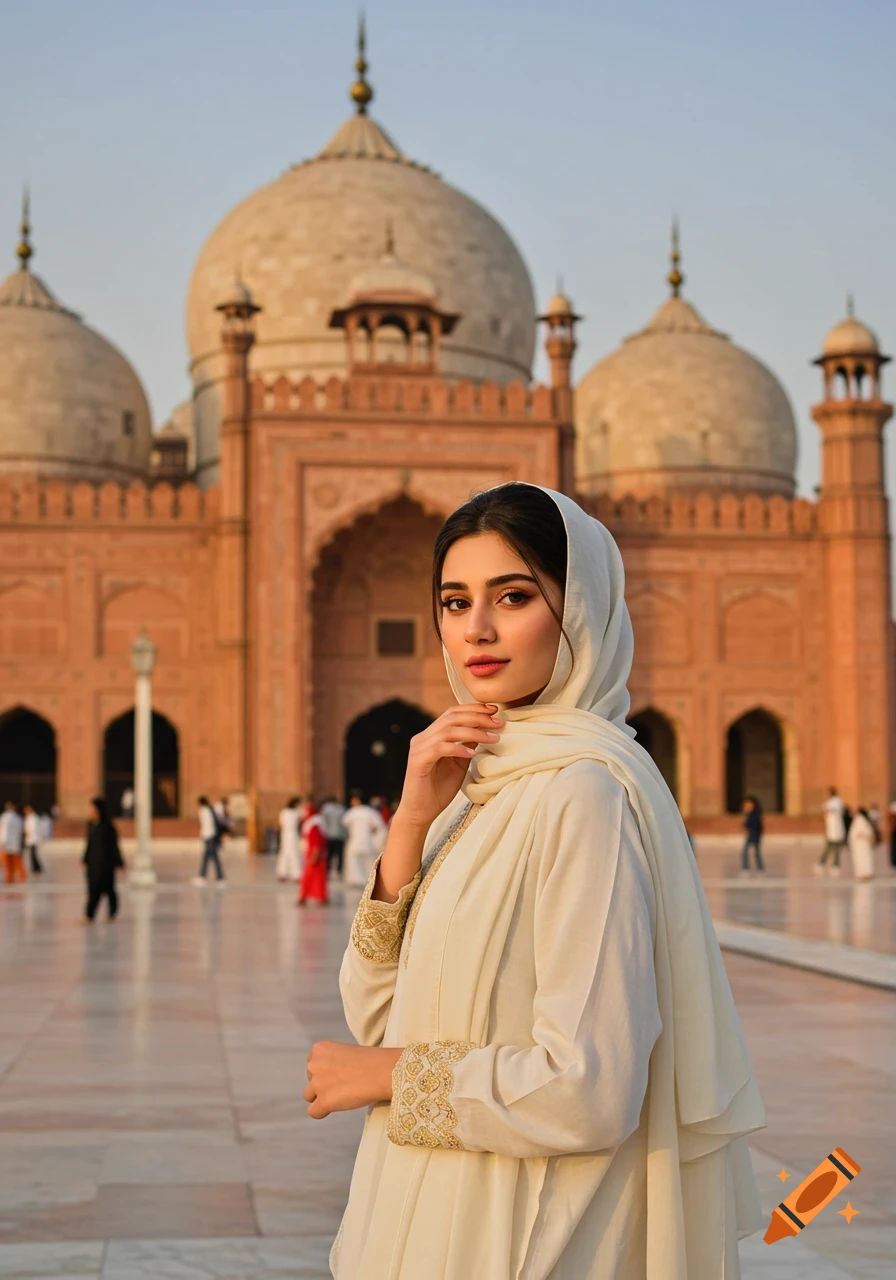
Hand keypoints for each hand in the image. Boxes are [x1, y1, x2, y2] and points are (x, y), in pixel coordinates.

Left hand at [303, 1042, 402, 1118]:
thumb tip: (330, 1076)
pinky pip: (314, 1112)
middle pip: (310, 1079)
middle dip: (323, 1083)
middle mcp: (314, 1064)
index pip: (313, 1063)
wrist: (383, 1071)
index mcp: (320, 1049)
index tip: (339, 1074)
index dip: (325, 1071)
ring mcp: (317, 1084)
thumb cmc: (371, 1061)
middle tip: (343, 1085)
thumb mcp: (346, 1051)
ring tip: (341, 1096)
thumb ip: (333, 1061)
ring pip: (309, 1096)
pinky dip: (322, 1112)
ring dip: (322, 1097)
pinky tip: (334, 1109)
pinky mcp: (324, 1101)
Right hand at [394, 704, 503, 831]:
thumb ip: (467, 746)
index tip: (495, 710)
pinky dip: (458, 748)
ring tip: (492, 738)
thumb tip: (484, 730)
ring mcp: (419, 748)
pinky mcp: (418, 761)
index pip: (452, 713)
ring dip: (473, 732)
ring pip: (448, 730)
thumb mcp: (459, 764)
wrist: (420, 813)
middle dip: (478, 717)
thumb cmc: (439, 789)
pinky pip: (440, 748)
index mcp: (432, 735)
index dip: (474, 708)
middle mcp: (423, 737)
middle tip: (499, 722)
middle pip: (452, 717)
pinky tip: (473, 753)